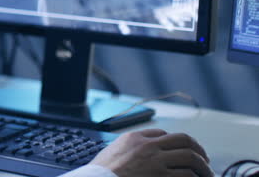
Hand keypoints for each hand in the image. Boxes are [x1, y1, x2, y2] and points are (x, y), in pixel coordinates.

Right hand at [90, 128, 211, 176]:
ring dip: (203, 166)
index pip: (162, 133)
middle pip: (182, 140)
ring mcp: (156, 162)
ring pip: (190, 157)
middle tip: (203, 159)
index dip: (176, 142)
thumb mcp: (110, 152)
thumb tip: (138, 150)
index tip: (182, 150)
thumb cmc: (101, 173)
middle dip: (197, 149)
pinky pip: (188, 175)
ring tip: (206, 173)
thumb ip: (127, 148)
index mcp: (133, 138)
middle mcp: (147, 146)